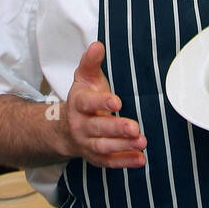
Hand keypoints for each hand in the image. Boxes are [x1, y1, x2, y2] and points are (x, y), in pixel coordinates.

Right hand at [58, 42, 146, 168]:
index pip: (88, 103)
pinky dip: (124, 162)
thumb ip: (91, 62)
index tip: (117, 102)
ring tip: (142, 142)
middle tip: (134, 127)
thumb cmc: (83, 99)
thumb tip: (98, 44)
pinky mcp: (96, 157)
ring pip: (104, 147)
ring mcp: (87, 143)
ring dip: (123, 146)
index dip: (101, 102)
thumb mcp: (84, 78)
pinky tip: (141, 159)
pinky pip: (109, 162)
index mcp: (78, 104)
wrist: (66, 129)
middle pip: (97, 128)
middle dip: (116, 129)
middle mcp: (81, 125)